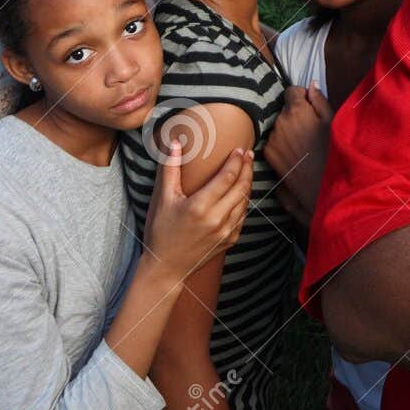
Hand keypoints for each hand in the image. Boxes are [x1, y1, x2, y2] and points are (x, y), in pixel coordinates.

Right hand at [144, 142, 253, 276]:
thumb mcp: (162, 199)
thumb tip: (175, 142)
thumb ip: (170, 168)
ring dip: (248, 184)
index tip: (239, 149)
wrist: (166, 267)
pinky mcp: (229, 241)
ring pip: (245, 202)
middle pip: (241, 188)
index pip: (227, 177)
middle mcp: (217, 220)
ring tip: (247, 169)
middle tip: (248, 154)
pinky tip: (241, 193)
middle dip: (247, 168)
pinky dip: (244, 202)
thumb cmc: (161, 231)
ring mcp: (225, 232)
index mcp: (200, 207)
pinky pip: (242, 217)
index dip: (236, 161)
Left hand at [262, 83, 332, 226]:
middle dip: (295, 115)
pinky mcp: (268, 154)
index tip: (310, 108)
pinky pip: (274, 141)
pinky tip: (297, 155)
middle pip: (285, 109)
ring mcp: (272, 139)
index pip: (291, 90)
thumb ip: (320, 101)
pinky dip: (282, 144)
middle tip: (311, 130)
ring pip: (279, 126)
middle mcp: (280, 122)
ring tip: (305, 146)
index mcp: (297, 111)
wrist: (322, 188)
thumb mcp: (333, 124)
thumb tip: (311, 85)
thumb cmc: (334, 154)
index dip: (302, 97)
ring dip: (288, 130)